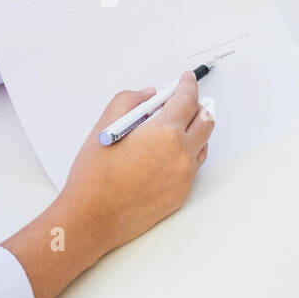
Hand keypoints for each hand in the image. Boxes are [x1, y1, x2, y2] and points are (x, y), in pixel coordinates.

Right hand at [1, 74, 215, 297]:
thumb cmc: (95, 175)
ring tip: (181, 124)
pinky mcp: (181, 194)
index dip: (188, 86)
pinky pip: (193, 166)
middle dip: (199, 106)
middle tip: (188, 99)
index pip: (187, 100)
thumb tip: (148, 95)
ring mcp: (185, 176)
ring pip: (202, 145)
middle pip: (205, 122)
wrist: (93, 218)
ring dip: (196, 130)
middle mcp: (182, 154)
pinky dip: (189, 153)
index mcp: (166, 133)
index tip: (187, 79)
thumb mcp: (105, 126)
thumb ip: (129, 101)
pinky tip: (173, 152)